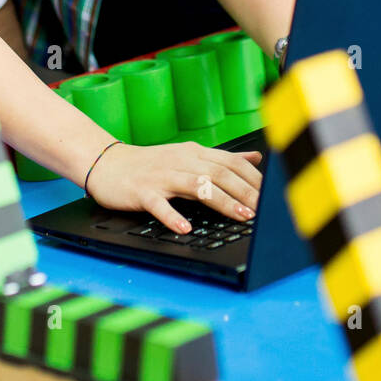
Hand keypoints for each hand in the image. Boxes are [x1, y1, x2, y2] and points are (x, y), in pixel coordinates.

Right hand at [85, 140, 262, 230]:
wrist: (107, 164)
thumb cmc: (151, 164)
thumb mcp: (189, 156)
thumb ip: (221, 159)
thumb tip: (255, 157)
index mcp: (195, 153)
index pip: (232, 162)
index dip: (254, 178)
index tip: (273, 195)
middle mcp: (182, 160)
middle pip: (220, 173)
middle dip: (246, 192)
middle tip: (265, 210)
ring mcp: (162, 175)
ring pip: (196, 185)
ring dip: (222, 201)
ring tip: (241, 216)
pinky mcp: (142, 191)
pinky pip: (159, 204)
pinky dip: (173, 216)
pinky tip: (185, 228)